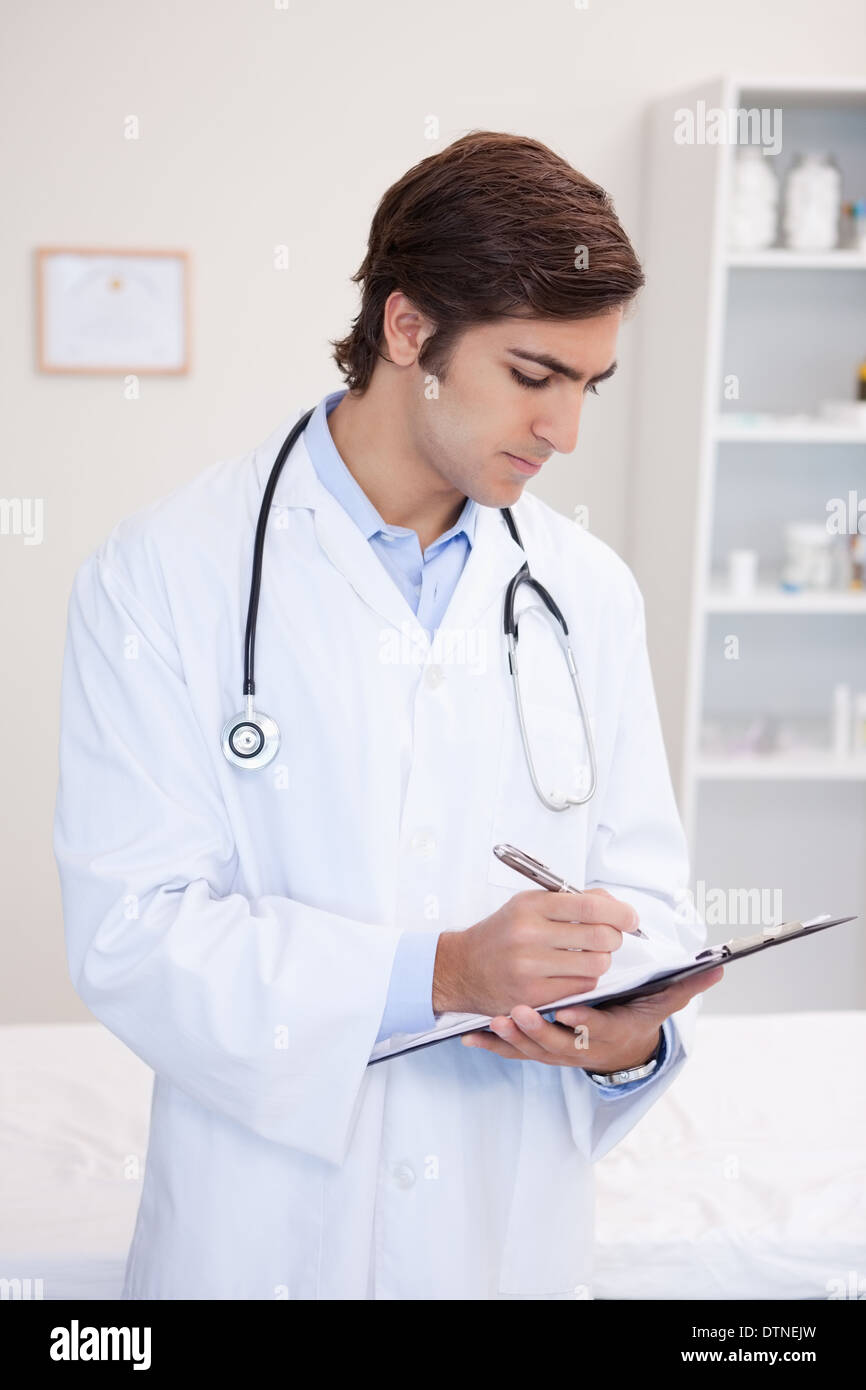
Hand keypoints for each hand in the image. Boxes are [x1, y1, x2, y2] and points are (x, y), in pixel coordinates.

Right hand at [433, 887, 640, 1017]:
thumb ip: (571, 900)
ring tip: (587, 956)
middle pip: (601, 937)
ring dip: (600, 961)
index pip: (591, 906)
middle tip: (610, 938)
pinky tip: (572, 974)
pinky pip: (582, 987)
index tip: (630, 919)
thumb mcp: (529, 904)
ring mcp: (530, 967)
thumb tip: (614, 903)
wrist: (463, 968)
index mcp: (531, 905)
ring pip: (596, 965)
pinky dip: (585, 980)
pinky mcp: (533, 996)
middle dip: (614, 938)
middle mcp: (529, 934)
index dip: (620, 913)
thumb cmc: (503, 933)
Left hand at [460, 964, 724, 1069]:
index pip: (597, 1029)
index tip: (569, 1011)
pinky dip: (493, 1045)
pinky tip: (473, 1034)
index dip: (583, 1023)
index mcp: (610, 1032)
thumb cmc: (635, 1017)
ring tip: (494, 1019)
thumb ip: (684, 986)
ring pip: (532, 1050)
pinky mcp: (539, 1051)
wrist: (620, 1050)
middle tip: (518, 1011)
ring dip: (512, 1038)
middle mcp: (582, 1048)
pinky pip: (514, 1052)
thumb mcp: (661, 1004)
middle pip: (558, 1044)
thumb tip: (717, 968)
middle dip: (538, 1030)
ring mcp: (558, 1052)